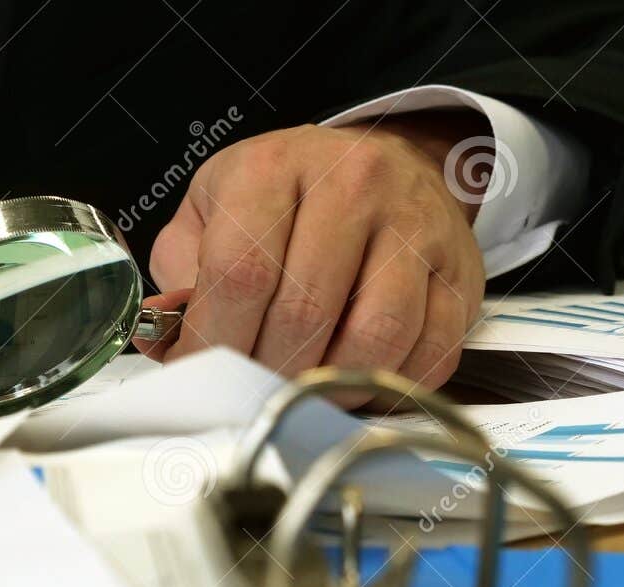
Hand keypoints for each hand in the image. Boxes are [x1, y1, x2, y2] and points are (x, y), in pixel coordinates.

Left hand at [138, 114, 489, 406]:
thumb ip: (181, 273)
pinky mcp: (461, 269)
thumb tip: (162, 340)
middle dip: (267, 371)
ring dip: (328, 385)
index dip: (214, 342)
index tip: (199, 372)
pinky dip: (387, 387)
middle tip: (251, 388)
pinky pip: (429, 353)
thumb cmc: (285, 200)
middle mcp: (353, 184)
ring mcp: (415, 225)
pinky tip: (355, 377)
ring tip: (303, 386)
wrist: (385, 163)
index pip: (241, 273)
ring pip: (372, 339)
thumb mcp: (215, 208)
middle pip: (304, 313)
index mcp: (275, 168)